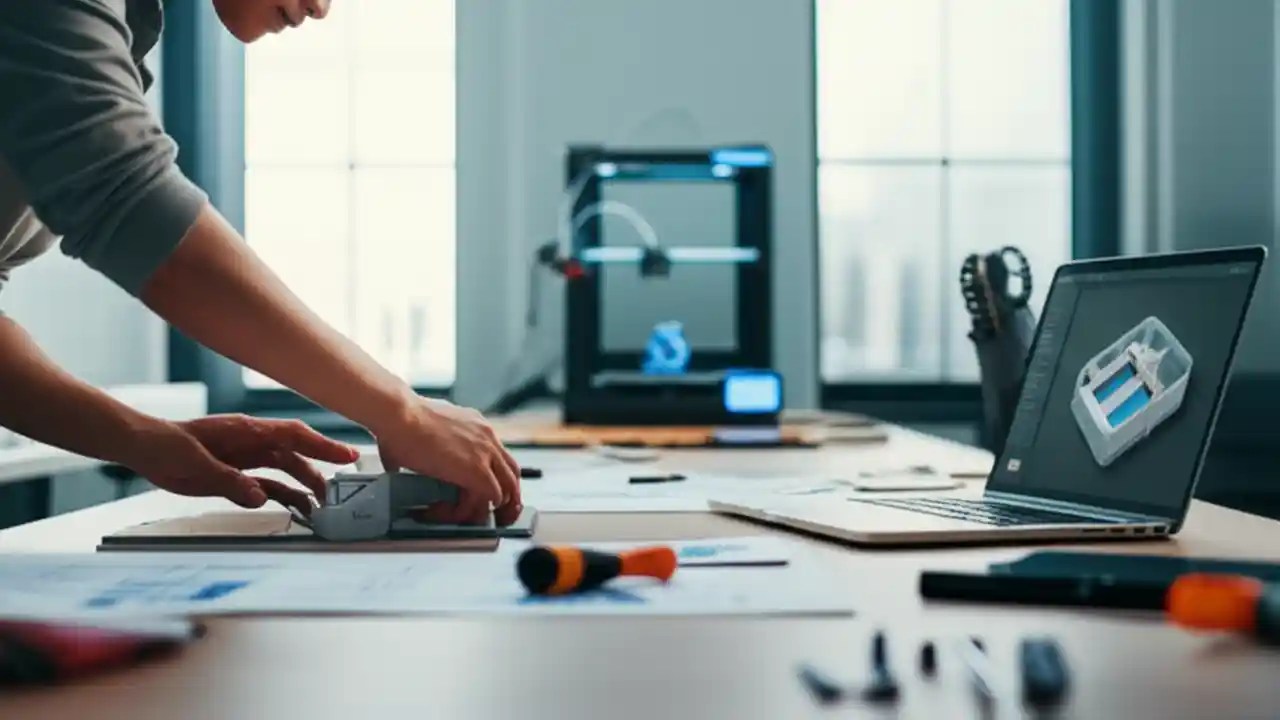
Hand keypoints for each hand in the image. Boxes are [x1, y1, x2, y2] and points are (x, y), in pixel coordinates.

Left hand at [123, 415, 358, 515]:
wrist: (145, 449)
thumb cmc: (168, 446)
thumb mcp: (196, 465)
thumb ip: (230, 481)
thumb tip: (260, 497)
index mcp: (247, 432)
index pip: (295, 436)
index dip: (324, 445)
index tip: (348, 455)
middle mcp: (253, 442)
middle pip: (296, 455)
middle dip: (321, 469)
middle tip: (341, 489)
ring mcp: (247, 458)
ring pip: (286, 470)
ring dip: (304, 485)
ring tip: (323, 505)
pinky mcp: (237, 473)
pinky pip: (268, 484)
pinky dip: (283, 495)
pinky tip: (296, 508)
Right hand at [373, 397, 521, 525]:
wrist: (400, 416)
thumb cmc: (401, 420)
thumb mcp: (423, 429)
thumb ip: (422, 444)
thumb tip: (398, 461)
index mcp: (476, 426)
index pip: (499, 456)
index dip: (495, 477)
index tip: (486, 491)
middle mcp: (487, 438)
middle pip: (512, 473)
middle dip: (506, 497)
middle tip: (494, 513)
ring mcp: (485, 454)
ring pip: (506, 489)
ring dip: (491, 507)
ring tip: (472, 518)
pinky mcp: (477, 471)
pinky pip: (490, 498)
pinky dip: (474, 510)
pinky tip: (454, 512)